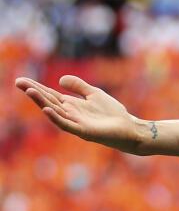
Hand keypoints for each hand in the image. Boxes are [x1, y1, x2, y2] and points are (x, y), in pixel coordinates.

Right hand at [15, 75, 146, 153]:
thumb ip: (78, 86)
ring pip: (55, 111)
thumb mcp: (94, 94)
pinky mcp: (83, 131)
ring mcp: (75, 123)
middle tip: (18, 82)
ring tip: (30, 91)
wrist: (128, 128)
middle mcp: (70, 114)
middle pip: (48, 101)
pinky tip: (47, 109)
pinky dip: (56, 117)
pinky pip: (66, 124)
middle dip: (34, 92)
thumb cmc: (111, 113)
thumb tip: (59, 79)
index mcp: (72, 105)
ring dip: (42, 102)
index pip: (50, 95)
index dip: (37, 87)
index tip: (21, 80)